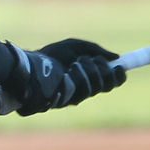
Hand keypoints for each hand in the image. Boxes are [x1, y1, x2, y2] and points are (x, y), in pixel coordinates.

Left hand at [1, 39, 125, 116]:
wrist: (29, 64)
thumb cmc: (49, 56)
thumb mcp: (75, 47)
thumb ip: (96, 51)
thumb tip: (116, 58)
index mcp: (88, 78)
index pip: (110, 82)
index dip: (118, 75)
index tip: (120, 65)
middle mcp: (84, 90)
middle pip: (107, 86)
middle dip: (105, 70)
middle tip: (94, 60)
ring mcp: (74, 97)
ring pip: (95, 88)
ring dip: (90, 71)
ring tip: (76, 62)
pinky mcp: (65, 101)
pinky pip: (82, 91)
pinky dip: (79, 77)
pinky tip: (69, 71)